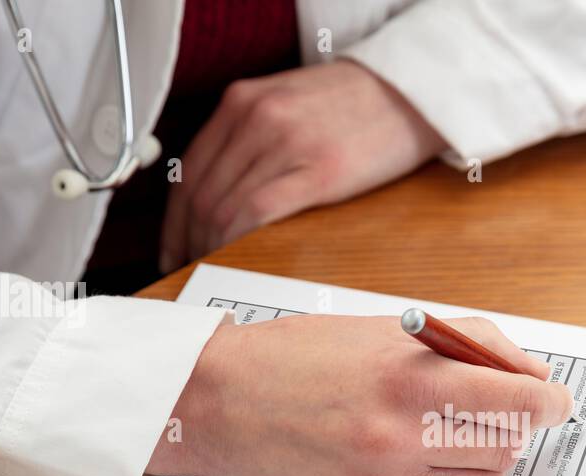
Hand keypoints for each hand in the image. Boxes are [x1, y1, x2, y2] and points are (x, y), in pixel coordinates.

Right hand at [147, 315, 573, 475]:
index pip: (518, 402)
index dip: (551, 403)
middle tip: (495, 414)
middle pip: (508, 447)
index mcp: (410, 378)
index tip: (556, 402)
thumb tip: (532, 374)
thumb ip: (467, 344)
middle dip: (513, 430)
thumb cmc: (300, 358)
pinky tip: (401, 457)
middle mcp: (401, 435)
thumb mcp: (387, 330)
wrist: (216, 403)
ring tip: (454, 438)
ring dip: (483, 462)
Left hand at [159, 60, 445, 271]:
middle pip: (200, 194)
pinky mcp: (317, 171)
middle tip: (188, 270)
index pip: (187, 171)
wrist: (411, 93)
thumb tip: (222, 193)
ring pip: (223, 207)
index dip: (173, 219)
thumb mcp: (288, 105)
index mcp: (243, 101)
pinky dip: (235, 242)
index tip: (174, 247)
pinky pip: (257, 213)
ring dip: (209, 249)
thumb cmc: (357, 106)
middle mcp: (256, 117)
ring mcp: (285, 143)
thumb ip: (251, 138)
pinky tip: (235, 260)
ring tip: (212, 273)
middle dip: (186, 241)